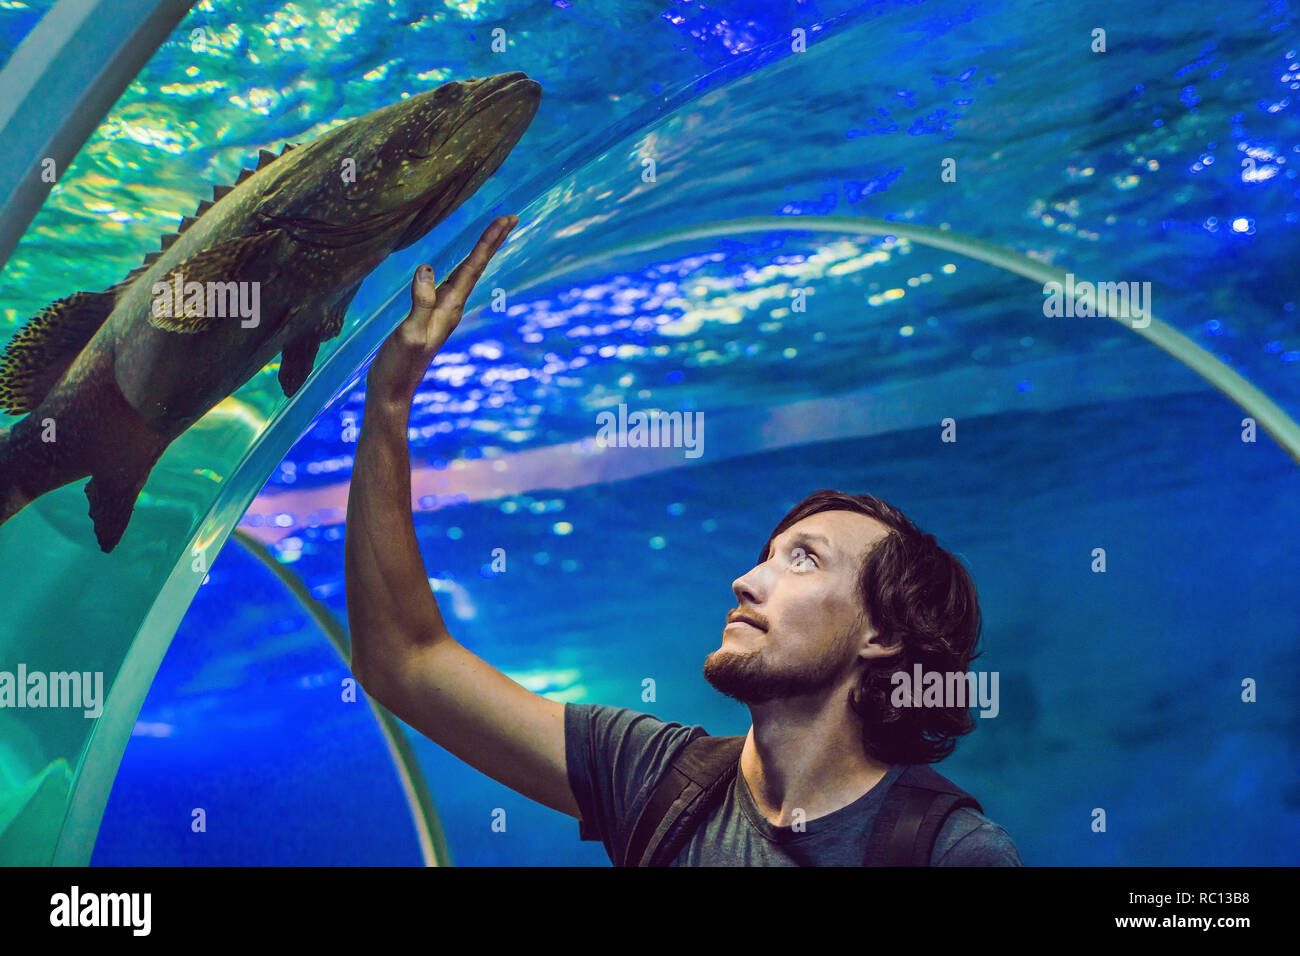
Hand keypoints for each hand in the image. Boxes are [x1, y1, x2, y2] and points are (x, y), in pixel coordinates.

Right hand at [366, 214, 517, 412]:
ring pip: (464, 275)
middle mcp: (450, 308)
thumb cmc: (399, 367)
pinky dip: (457, 269)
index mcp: (449, 308)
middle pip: (475, 267)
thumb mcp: (409, 335)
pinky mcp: (428, 317)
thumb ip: (420, 304)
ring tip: (492, 233)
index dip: (488, 241)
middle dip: (492, 241)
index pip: (473, 267)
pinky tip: (455, 267)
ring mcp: (440, 313)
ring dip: (478, 253)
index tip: (507, 219)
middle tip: (510, 218)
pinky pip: (448, 284)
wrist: (392, 392)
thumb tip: (426, 269)